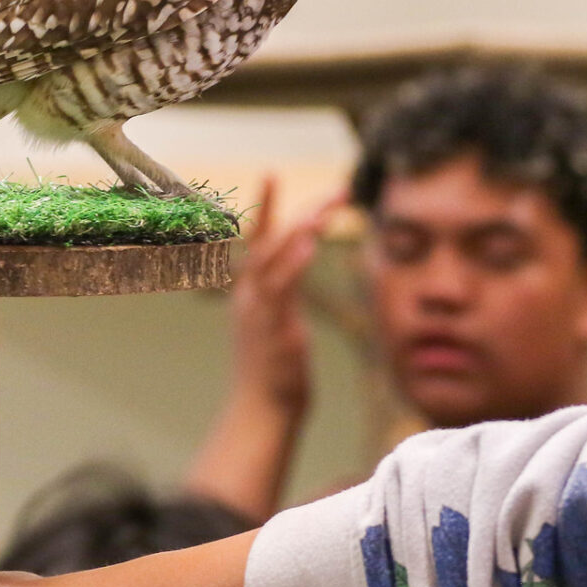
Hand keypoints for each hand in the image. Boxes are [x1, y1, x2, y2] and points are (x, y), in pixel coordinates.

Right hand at [229, 177, 339, 413]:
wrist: (261, 415)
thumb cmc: (273, 376)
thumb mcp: (277, 327)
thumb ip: (282, 299)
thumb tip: (294, 281)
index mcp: (251, 294)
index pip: (257, 240)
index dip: (264, 206)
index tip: (271, 171)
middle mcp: (249, 297)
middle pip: (270, 240)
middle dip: (302, 211)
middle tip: (337, 191)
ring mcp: (257, 311)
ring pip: (274, 259)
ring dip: (301, 229)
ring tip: (326, 207)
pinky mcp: (270, 329)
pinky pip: (279, 289)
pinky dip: (293, 263)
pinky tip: (310, 242)